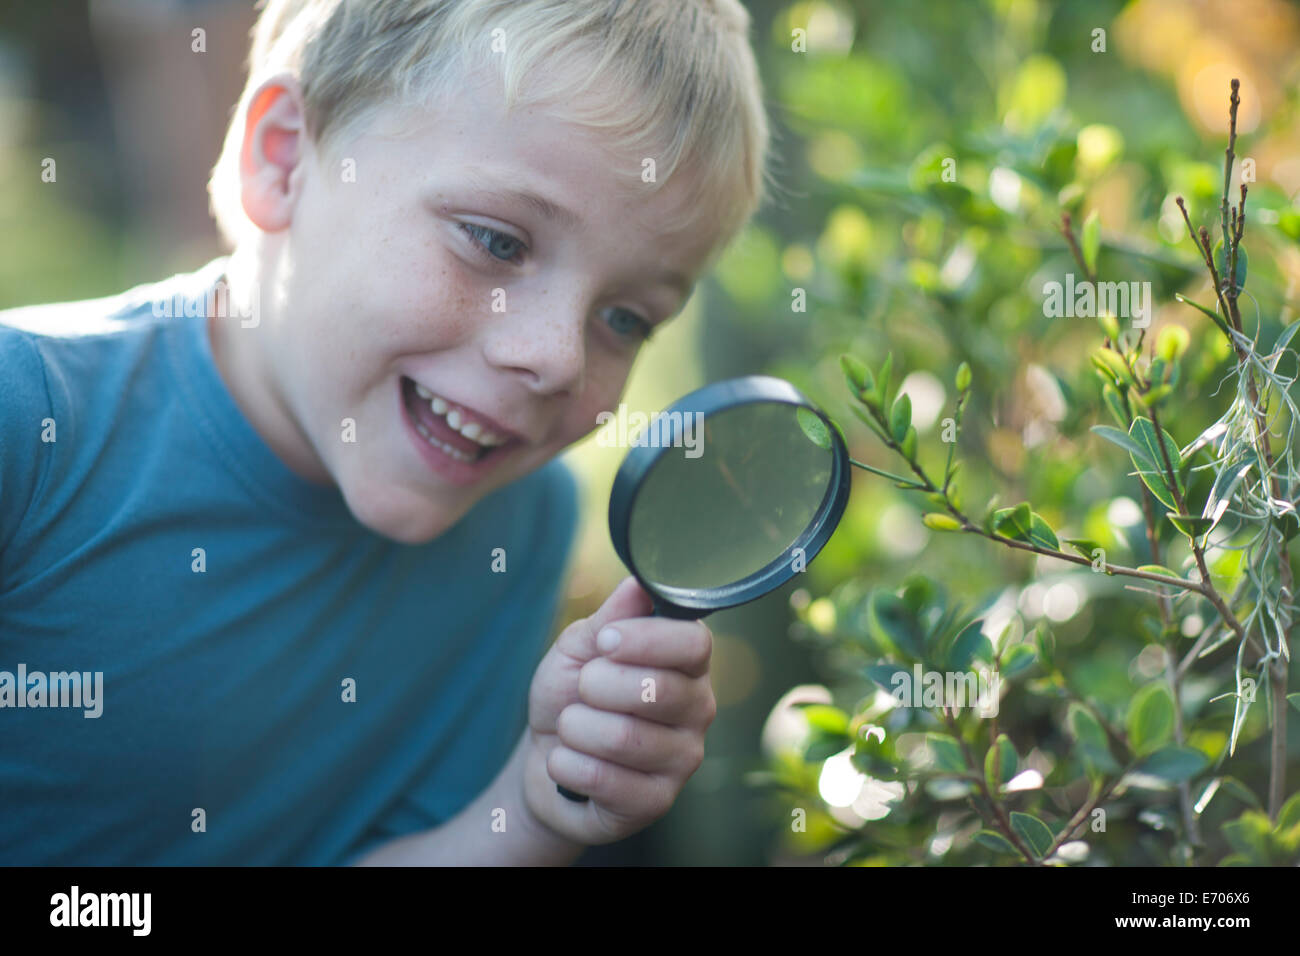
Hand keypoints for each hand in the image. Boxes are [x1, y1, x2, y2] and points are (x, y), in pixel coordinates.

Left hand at [522, 575, 715, 844]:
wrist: (547, 760)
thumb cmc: (572, 697)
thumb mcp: (581, 648)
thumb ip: (611, 617)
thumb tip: (638, 581)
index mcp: (688, 664)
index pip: (694, 643)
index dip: (645, 640)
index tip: (604, 642)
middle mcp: (698, 710)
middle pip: (656, 689)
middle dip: (595, 686)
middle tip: (582, 690)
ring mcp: (683, 759)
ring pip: (625, 737)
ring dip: (575, 728)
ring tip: (572, 728)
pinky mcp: (657, 802)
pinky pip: (603, 779)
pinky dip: (566, 764)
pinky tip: (568, 761)